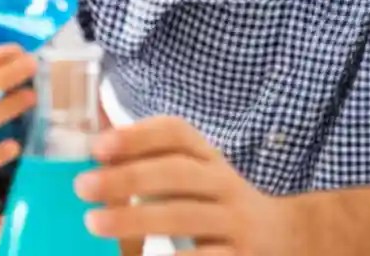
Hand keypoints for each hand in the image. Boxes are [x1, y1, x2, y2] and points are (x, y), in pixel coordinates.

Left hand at [74, 116, 289, 255]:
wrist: (285, 237)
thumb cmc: (216, 204)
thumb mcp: (195, 176)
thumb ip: (153, 165)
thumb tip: (93, 159)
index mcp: (208, 157)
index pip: (177, 133)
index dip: (138, 135)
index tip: (99, 147)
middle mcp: (223, 183)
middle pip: (177, 172)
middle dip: (128, 177)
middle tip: (83, 186)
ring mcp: (235, 221)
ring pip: (184, 216)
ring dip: (136, 219)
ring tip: (94, 222)